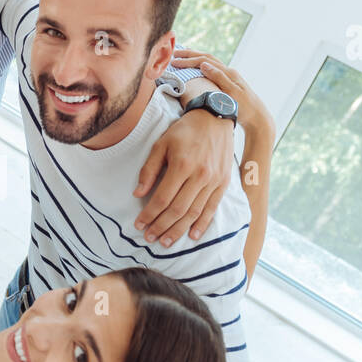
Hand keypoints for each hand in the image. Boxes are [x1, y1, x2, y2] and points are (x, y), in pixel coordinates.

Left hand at [133, 85, 234, 243]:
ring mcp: (214, 181)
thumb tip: (138, 194)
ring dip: (178, 230)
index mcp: (182, 166)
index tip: (139, 225)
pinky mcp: (223, 184)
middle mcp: (200, 176)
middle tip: (149, 238)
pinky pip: (212, 208)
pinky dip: (202, 224)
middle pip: (177, 210)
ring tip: (166, 242)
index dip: (149, 215)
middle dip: (161, 227)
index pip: (162, 198)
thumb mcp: (161, 144)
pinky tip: (192, 235)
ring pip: (194, 213)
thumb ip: (149, 170)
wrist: (215, 119)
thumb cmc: (184, 131)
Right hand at [174, 48, 274, 145]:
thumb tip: (203, 64)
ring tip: (182, 57)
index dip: (188, 60)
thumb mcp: (232, 93)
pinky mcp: (228, 84)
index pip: (205, 61)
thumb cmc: (245, 109)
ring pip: (209, 63)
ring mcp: (229, 78)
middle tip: (174, 54)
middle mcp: (228, 72)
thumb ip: (218, 77)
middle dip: (189, 55)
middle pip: (206, 58)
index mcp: (228, 73)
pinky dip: (201, 66)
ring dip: (195, 58)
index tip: (174, 62)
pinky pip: (212, 70)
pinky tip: (195, 69)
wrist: (257, 118)